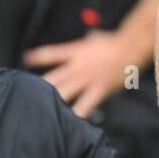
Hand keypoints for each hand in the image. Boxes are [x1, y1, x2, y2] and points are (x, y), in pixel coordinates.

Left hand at [24, 30, 139, 116]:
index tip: (27, 60)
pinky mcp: (99, 89)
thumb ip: (91, 39)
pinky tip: (72, 122)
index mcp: (76, 51)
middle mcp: (78, 65)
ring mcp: (87, 78)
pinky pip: (86, 104)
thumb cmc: (117, 43)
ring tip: (41, 112)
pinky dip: (78, 113)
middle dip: (39, 88)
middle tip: (26, 98)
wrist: (131, 47)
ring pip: (65, 92)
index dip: (38, 57)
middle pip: (54, 78)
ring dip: (53, 102)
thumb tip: (91, 35)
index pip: (53, 53)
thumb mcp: (99, 37)